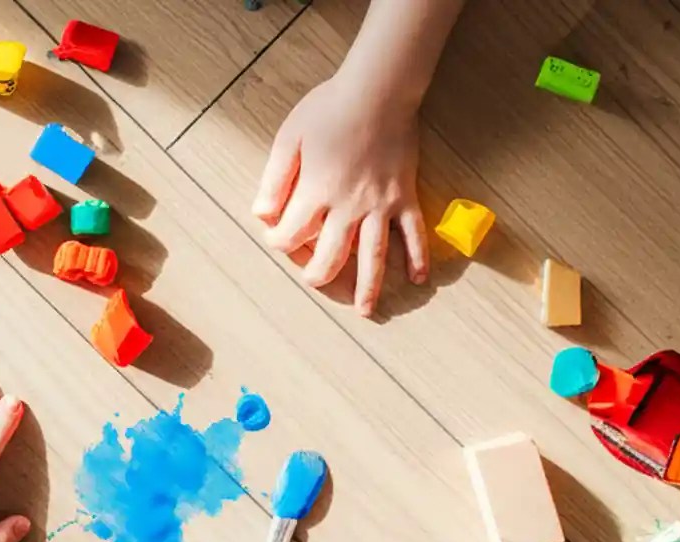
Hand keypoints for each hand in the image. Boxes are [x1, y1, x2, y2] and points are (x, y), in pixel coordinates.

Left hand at [253, 73, 429, 316]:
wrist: (378, 90)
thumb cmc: (329, 109)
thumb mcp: (289, 139)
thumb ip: (274, 179)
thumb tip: (261, 214)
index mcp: (317, 193)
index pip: (291, 235)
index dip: (278, 241)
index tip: (277, 235)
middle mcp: (349, 207)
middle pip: (331, 257)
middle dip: (318, 275)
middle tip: (314, 281)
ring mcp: (381, 205)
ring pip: (374, 256)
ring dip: (369, 287)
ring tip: (367, 311)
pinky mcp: (405, 197)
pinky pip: (414, 234)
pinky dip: (418, 257)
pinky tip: (417, 279)